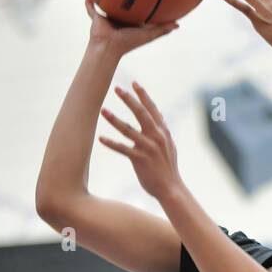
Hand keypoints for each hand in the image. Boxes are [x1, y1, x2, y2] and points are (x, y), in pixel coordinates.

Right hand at [86, 0, 176, 55]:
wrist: (108, 47)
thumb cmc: (128, 42)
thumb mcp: (148, 35)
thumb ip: (161, 30)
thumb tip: (177, 25)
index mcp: (131, 23)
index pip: (137, 11)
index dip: (142, 3)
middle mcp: (119, 20)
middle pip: (122, 6)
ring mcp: (108, 18)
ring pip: (107, 4)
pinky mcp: (96, 18)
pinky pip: (91, 8)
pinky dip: (89, 1)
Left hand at [99, 82, 183, 200]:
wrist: (171, 188)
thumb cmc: (168, 168)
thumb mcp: (169, 146)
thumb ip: (162, 130)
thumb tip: (158, 115)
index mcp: (163, 132)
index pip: (152, 109)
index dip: (143, 95)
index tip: (134, 83)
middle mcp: (157, 137)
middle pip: (141, 113)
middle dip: (129, 100)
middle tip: (117, 88)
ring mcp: (148, 148)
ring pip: (128, 129)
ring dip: (114, 119)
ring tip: (102, 110)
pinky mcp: (140, 159)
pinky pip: (123, 149)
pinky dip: (111, 144)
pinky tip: (101, 139)